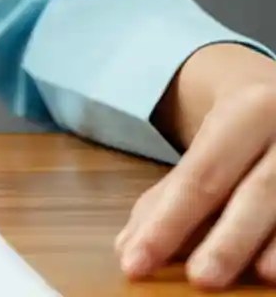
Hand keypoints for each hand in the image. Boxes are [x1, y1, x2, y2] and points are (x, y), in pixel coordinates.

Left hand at [117, 43, 275, 288]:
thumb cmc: (244, 131)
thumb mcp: (207, 145)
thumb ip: (169, 196)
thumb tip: (129, 248)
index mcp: (250, 110)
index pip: (201, 176)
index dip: (168, 223)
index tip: (135, 264)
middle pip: (258, 193)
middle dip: (229, 240)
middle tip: (200, 280)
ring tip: (261, 277)